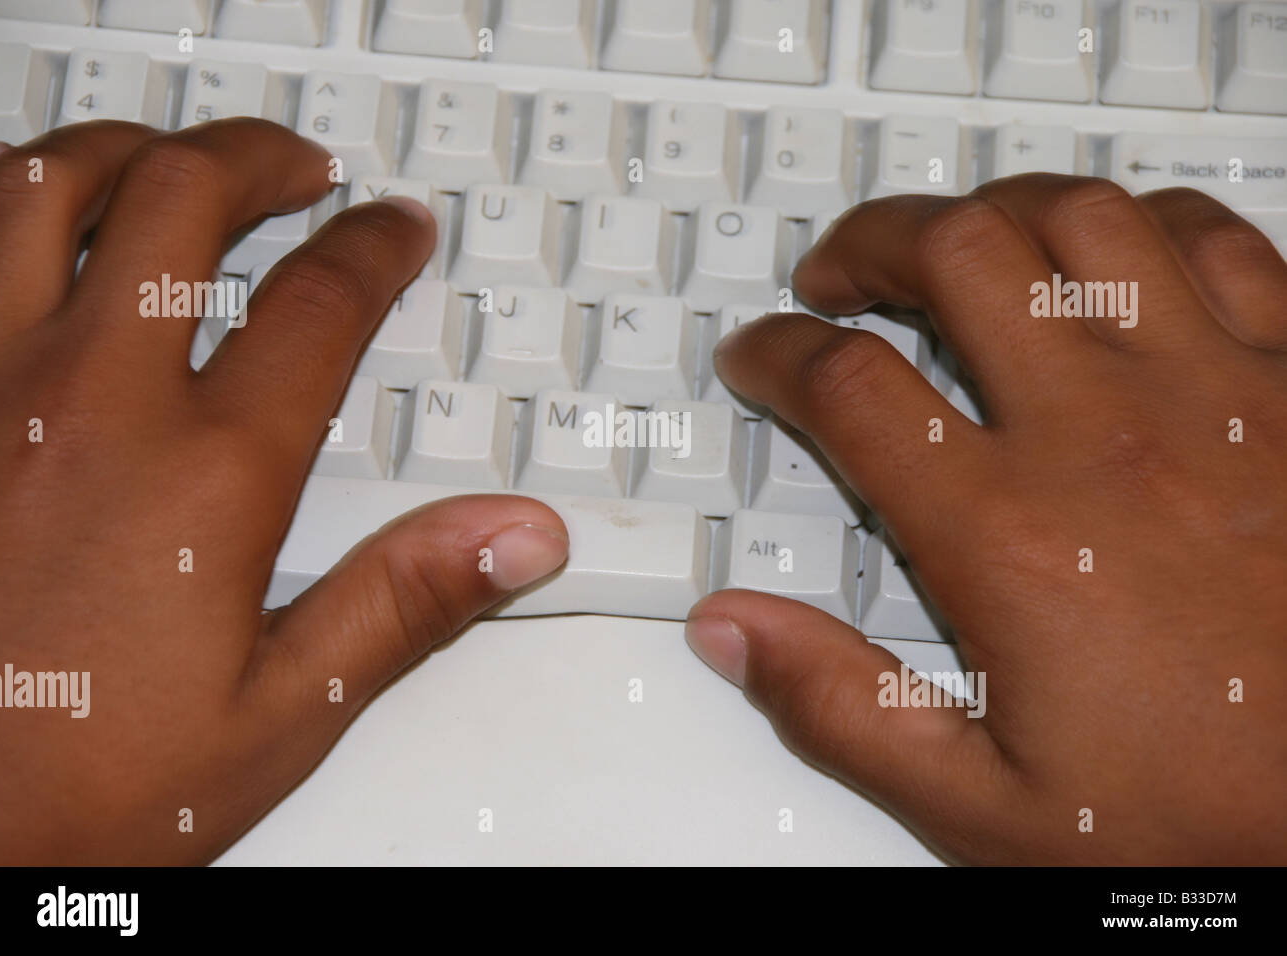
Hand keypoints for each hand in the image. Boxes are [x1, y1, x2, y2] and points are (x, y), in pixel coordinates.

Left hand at [0, 120, 566, 863]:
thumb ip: (405, 603)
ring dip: (126, 151)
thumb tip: (522, 534)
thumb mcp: (280, 713)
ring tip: (173, 160)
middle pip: (181, 197)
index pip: (320, 304)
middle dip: (257, 158)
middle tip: (299, 165)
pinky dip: (2, 203)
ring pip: (43, 188)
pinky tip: (34, 220)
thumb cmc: (82, 782)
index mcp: (204, 474)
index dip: (374, 246)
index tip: (394, 228)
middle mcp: (86, 404)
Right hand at [688, 175, 1286, 863]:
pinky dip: (1143, 220)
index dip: (778, 354)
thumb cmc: (1210, 814)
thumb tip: (732, 630)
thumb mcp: (985, 805)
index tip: (762, 357)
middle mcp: (1109, 440)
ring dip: (993, 212)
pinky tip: (1109, 249)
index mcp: (1012, 538)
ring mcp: (1217, 396)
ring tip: (953, 241)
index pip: (851, 389)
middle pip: (955, 256)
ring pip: (1082, 220)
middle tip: (838, 274)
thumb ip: (837, 708)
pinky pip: (1216, 240)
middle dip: (869, 243)